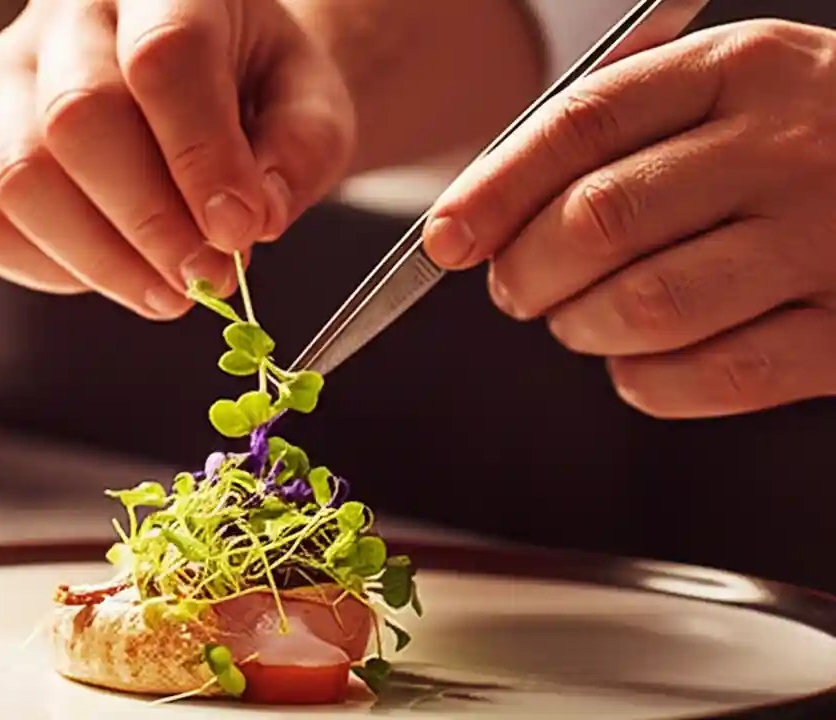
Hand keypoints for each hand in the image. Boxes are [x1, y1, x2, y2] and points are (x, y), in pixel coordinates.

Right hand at [0, 0, 353, 319]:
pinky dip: (55, 269)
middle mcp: (66, 17)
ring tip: (170, 290)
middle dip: (149, 222)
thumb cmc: (253, 83)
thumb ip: (296, 156)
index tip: (239, 233)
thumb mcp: (308, 103)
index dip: (201, 157)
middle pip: (78, 118)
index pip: (164, 57)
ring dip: (103, 260)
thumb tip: (247, 223)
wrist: (196, 71)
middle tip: (206, 279)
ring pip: (21, 180)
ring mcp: (5, 78)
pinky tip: (117, 270)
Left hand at [424, 20, 835, 418]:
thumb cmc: (817, 137)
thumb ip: (619, 131)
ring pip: (648, 305)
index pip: (581, 124)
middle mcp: (788, 148)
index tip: (445, 238)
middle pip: (601, 219)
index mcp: (743, 71)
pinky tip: (639, 364)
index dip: (493, 190)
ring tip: (581, 321)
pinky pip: (715, 377)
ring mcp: (828, 242)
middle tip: (517, 287)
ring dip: (583, 328)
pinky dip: (646, 383)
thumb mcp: (732, 89)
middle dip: (526, 271)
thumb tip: (481, 211)